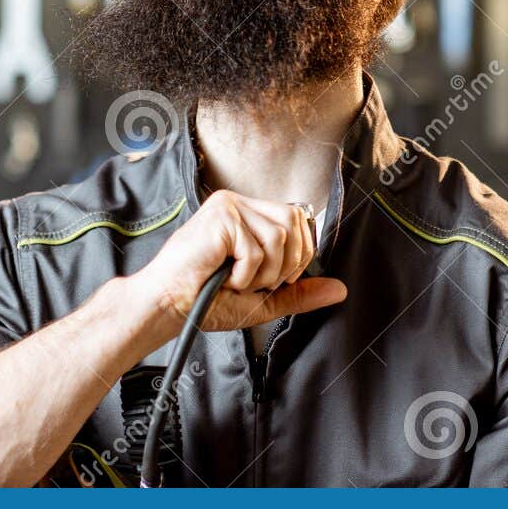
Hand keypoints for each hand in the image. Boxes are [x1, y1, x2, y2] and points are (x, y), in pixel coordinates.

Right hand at [130, 190, 346, 336]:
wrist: (169, 306)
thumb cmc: (205, 301)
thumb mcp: (263, 298)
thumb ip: (299, 291)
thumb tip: (339, 290)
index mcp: (249, 214)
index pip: (298, 219)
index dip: (299, 254)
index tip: (277, 278)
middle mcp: (239, 202)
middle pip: (296, 222)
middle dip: (286, 264)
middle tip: (256, 282)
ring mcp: (229, 206)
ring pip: (280, 237)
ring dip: (263, 273)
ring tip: (237, 281)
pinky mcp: (221, 217)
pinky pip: (256, 249)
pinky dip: (244, 276)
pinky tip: (224, 278)